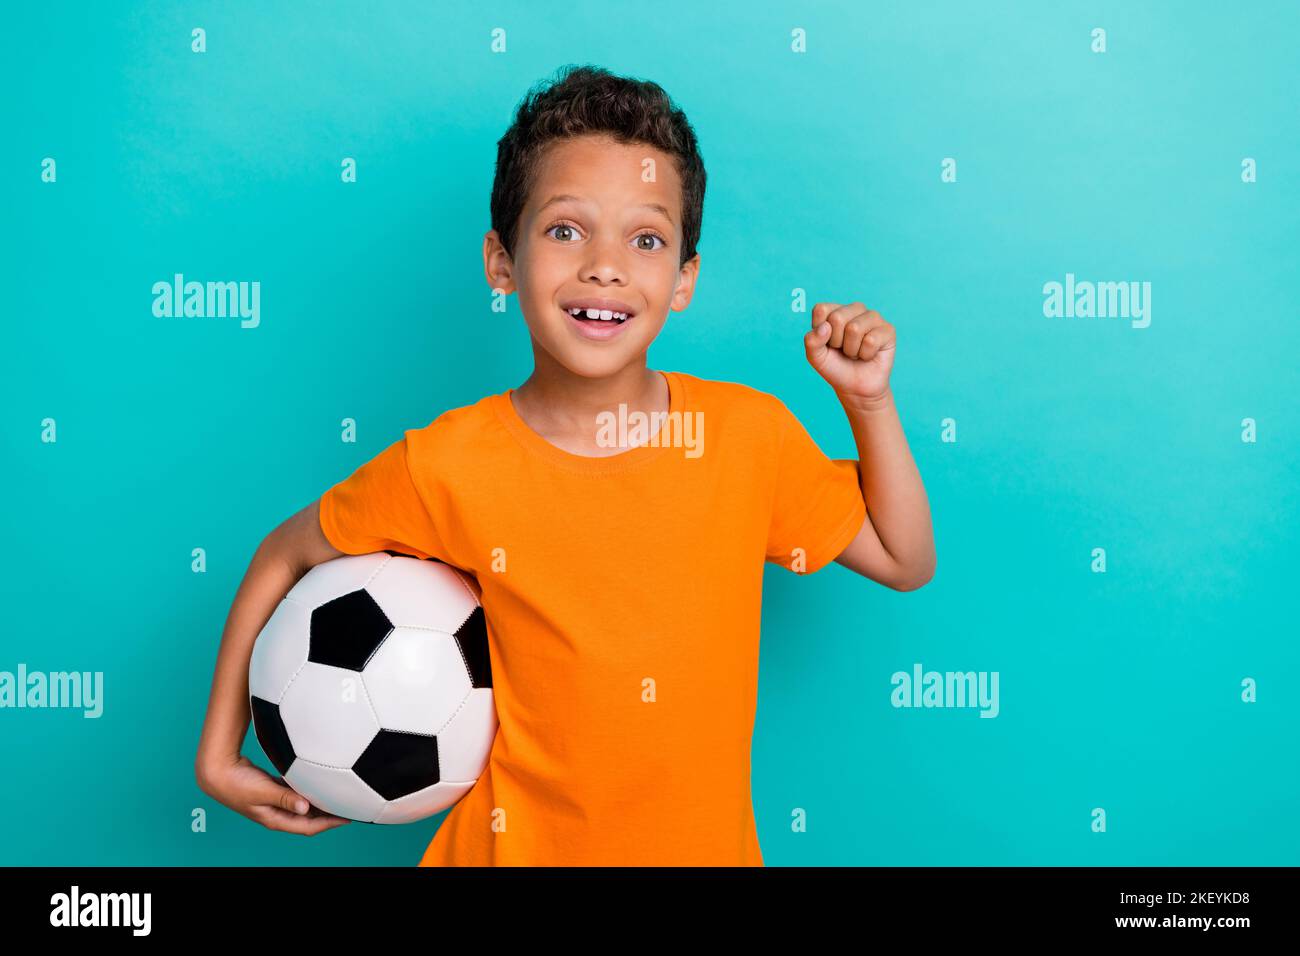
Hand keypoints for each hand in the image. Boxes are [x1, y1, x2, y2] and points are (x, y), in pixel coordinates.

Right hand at [197, 753, 352, 835]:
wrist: (217, 773)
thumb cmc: (237, 784)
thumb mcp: (263, 792)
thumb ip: (284, 798)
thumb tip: (306, 807)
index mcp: (275, 819)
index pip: (307, 827)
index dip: (328, 824)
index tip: (347, 817)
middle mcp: (276, 813)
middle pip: (308, 819)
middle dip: (328, 815)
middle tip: (347, 806)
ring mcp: (274, 803)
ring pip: (302, 807)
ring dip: (318, 803)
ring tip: (336, 796)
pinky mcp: (272, 791)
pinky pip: (294, 795)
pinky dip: (306, 792)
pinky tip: (316, 784)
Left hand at [802, 302, 895, 407]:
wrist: (855, 387)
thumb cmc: (835, 368)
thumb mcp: (816, 357)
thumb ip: (811, 341)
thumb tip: (825, 326)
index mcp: (835, 310)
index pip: (821, 309)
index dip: (821, 332)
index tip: (827, 343)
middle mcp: (855, 309)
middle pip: (837, 318)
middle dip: (837, 342)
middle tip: (843, 350)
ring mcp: (873, 317)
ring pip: (854, 328)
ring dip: (851, 350)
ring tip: (855, 353)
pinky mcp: (888, 329)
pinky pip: (871, 340)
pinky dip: (866, 354)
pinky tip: (868, 355)